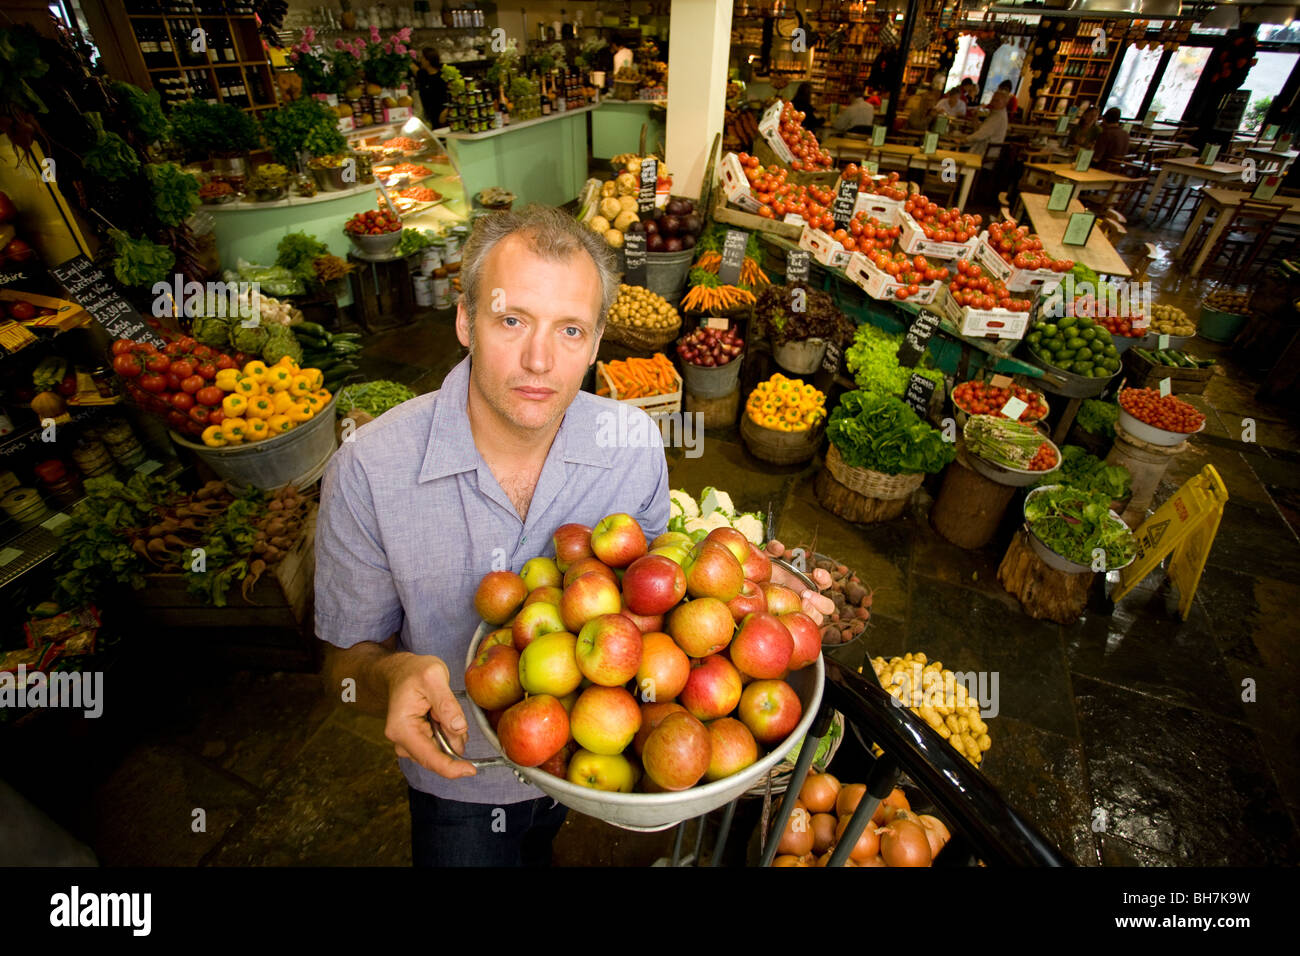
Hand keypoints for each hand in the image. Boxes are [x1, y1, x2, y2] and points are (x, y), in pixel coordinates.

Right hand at [383, 653, 476, 778]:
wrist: (402, 672)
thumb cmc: (415, 672)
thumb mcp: (434, 677)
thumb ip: (447, 703)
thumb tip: (459, 729)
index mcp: (402, 729)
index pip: (429, 758)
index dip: (451, 768)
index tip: (472, 770)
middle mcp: (401, 742)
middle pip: (438, 754)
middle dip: (452, 737)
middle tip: (448, 709)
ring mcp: (408, 744)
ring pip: (442, 750)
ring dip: (450, 733)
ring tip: (442, 709)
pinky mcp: (417, 742)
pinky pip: (441, 744)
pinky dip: (448, 732)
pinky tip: (441, 715)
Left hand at [763, 539, 834, 624]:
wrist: (750, 589)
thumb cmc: (762, 575)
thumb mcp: (765, 560)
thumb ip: (772, 549)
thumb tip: (780, 548)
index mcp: (807, 583)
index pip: (824, 582)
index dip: (824, 578)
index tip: (816, 573)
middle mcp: (807, 599)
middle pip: (827, 606)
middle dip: (821, 601)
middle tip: (805, 594)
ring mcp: (800, 612)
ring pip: (818, 619)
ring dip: (813, 614)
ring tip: (800, 606)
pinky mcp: (791, 622)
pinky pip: (802, 628)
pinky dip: (800, 624)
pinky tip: (787, 618)